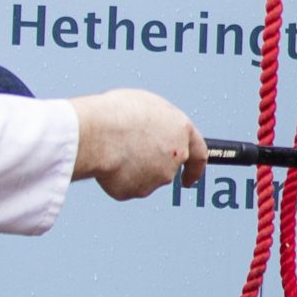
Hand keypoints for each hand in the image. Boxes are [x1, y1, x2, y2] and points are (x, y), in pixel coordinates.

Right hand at [66, 89, 205, 200]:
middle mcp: (175, 156)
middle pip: (166, 167)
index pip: (199, 153)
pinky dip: (114, 177)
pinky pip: (123, 185)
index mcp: (181, 131)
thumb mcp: (145, 106)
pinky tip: (106, 162)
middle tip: (129, 154)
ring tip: (111, 150)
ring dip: (130, 168)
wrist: (98, 133)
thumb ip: (157, 123)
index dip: (195, 168)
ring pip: (144, 177)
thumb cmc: (118, 113)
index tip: (190, 179)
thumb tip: (152, 130)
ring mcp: (158, 177)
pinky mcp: (136, 190)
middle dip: (151, 165)